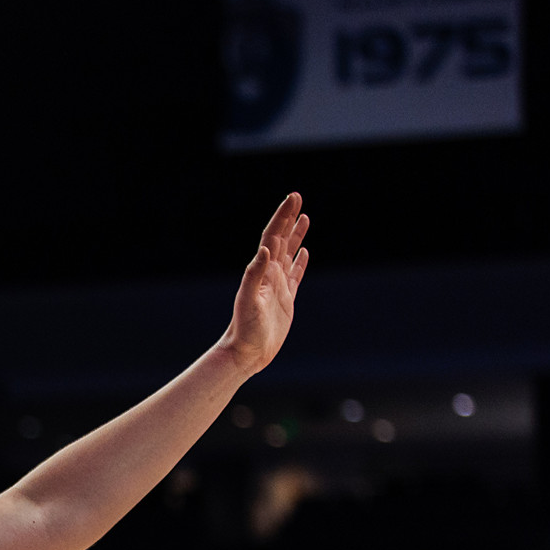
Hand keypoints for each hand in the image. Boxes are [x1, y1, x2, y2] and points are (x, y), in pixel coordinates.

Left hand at [216, 193, 309, 373]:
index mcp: (262, 271)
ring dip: (296, 235)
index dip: (282, 216)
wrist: (246, 352)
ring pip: (289, 254)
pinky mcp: (286, 300)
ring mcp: (278, 286)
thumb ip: (254, 275)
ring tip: (304, 217)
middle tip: (298, 197)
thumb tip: (265, 250)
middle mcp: (269, 275)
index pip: (273, 236)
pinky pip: (295, 275)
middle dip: (289, 218)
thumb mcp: (249, 301)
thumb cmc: (245, 329)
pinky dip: (300, 262)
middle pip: (281, 239)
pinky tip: (304, 253)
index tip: (293, 198)